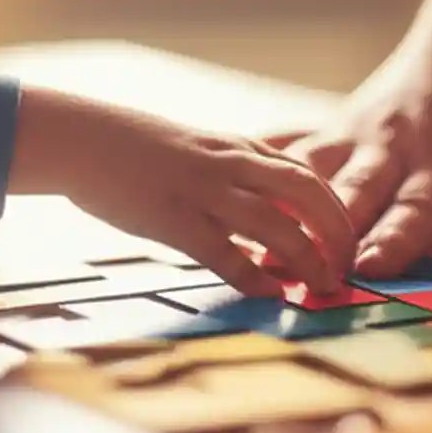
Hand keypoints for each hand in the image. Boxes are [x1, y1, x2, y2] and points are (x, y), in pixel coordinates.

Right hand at [11, 87, 355, 296]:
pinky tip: (270, 295)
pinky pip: (225, 252)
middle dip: (337, 232)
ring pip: (275, 223)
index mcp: (237, 148)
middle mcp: (229, 164)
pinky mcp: (173, 219)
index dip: (335, 209)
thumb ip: (233, 170)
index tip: (348, 239)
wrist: (82, 137)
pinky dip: (253, 276)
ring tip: (323, 286)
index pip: (305, 174)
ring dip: (307, 258)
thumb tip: (265, 206)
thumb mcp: (197, 148)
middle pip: (306, 194)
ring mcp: (203, 191)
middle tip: (349, 266)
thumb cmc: (135, 147)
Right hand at [274, 0, 431, 277]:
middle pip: (351, 194)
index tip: (367, 268)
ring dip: (279, 203)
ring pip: (309, 169)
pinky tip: (218, 177)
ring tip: (247, 237)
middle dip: (322, 232)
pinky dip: (259, 160)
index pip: (415, 212)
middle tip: (296, 267)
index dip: (391, 240)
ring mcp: (355, 135)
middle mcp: (392, 151)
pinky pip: (288, 143)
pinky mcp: (331, 127)